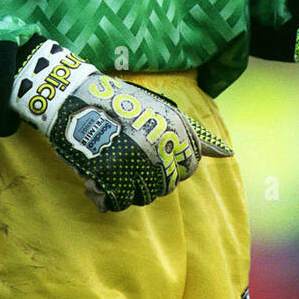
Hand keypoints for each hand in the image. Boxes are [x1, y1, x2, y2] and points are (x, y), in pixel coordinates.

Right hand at [10, 37, 232, 210]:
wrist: (71, 96)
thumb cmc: (116, 101)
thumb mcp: (160, 108)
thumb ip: (193, 133)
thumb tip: (227, 153)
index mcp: (174, 130)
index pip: (189, 167)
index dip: (171, 166)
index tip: (151, 156)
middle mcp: (159, 148)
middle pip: (165, 186)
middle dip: (145, 179)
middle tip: (125, 159)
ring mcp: (133, 163)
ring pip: (142, 197)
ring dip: (125, 188)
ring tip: (109, 166)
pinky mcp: (107, 175)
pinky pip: (116, 203)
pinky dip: (105, 196)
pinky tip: (95, 180)